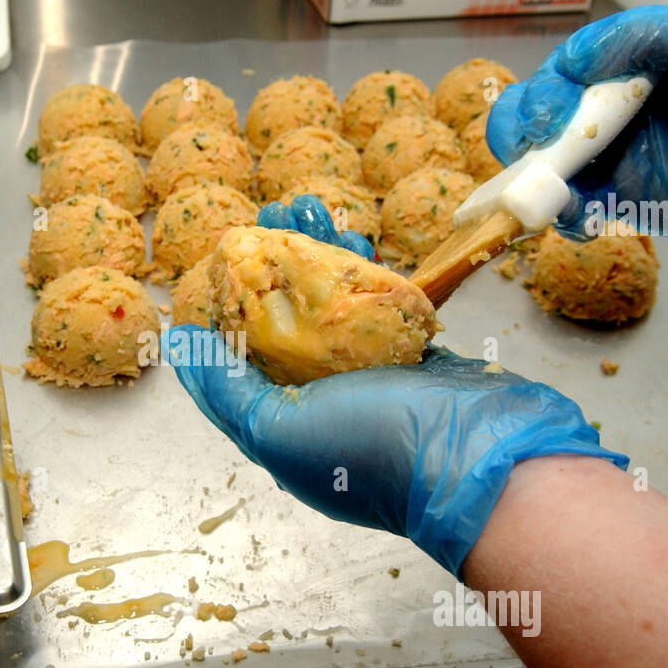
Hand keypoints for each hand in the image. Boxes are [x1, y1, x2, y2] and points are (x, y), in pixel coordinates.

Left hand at [167, 198, 624, 576]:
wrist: (487, 460)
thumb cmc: (378, 453)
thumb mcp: (280, 429)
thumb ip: (227, 390)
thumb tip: (180, 347)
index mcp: (284, 429)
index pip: (237, 362)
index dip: (223, 306)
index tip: (217, 255)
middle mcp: (324, 404)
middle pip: (282, 323)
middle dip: (269, 266)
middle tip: (263, 216)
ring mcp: (372, 379)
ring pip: (331, 306)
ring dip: (316, 256)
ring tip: (305, 208)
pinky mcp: (416, 356)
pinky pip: (379, 303)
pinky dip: (365, 269)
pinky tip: (353, 235)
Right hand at [487, 5, 667, 262]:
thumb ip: (641, 35)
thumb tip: (573, 61)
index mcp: (623, 66)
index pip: (558, 75)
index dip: (542, 94)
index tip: (552, 112)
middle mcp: (608, 111)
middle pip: (532, 122)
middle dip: (520, 138)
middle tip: (538, 157)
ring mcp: (611, 159)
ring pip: (540, 171)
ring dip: (532, 184)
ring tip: (554, 194)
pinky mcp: (622, 204)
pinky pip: (571, 214)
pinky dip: (564, 218)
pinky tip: (583, 216)